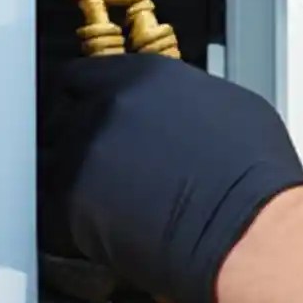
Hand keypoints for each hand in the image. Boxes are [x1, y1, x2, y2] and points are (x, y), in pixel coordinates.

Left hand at [38, 54, 302, 302]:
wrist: (245, 228)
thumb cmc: (252, 176)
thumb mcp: (228, 106)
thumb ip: (181, 98)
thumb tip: (175, 107)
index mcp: (141, 76)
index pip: (79, 74)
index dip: (82, 97)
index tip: (84, 109)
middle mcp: (106, 106)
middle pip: (59, 114)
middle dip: (72, 136)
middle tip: (96, 161)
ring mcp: (85, 153)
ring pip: (51, 161)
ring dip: (69, 178)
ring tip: (102, 199)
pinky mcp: (72, 202)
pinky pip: (51, 208)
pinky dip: (70, 220)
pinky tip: (103, 226)